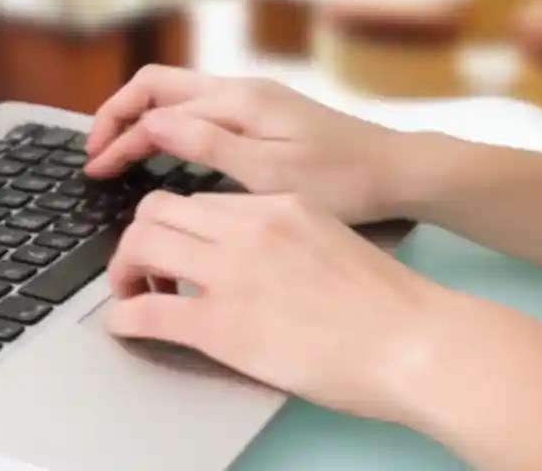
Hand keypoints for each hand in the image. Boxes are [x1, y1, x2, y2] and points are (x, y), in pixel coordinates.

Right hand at [85, 65, 402, 224]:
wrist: (399, 173)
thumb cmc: (343, 181)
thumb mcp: (270, 174)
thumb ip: (207, 147)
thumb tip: (152, 125)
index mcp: (239, 101)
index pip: (155, 107)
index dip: (119, 137)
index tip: (95, 168)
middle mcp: (241, 90)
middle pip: (157, 85)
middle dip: (118, 114)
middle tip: (95, 152)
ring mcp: (252, 99)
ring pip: (175, 95)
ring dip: (139, 118)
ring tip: (117, 151)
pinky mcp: (261, 114)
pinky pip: (196, 108)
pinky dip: (165, 124)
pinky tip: (161, 150)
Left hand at [106, 191, 445, 423]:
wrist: (418, 343)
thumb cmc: (388, 304)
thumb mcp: (330, 238)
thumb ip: (283, 234)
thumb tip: (252, 253)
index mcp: (277, 205)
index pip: (198, 198)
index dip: (175, 224)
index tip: (172, 246)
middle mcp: (248, 229)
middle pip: (156, 209)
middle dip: (137, 237)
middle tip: (141, 267)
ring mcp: (232, 274)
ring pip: (141, 244)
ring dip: (123, 269)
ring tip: (132, 291)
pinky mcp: (223, 325)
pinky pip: (148, 310)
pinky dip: (123, 316)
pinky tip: (124, 326)